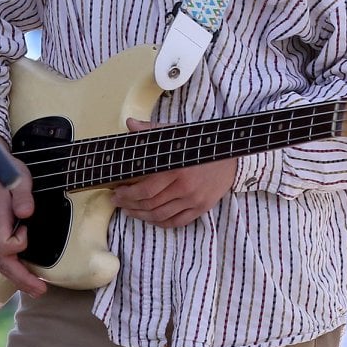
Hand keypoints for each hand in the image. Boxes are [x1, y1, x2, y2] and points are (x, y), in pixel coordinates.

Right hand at [0, 145, 45, 295]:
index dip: (19, 244)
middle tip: (40, 290)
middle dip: (22, 280)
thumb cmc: (4, 172)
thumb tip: (26, 212)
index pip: (5, 245)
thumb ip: (22, 195)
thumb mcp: (17, 178)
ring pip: (3, 263)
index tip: (28, 231)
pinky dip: (16, 268)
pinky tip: (27, 273)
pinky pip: (5, 256)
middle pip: (4, 263)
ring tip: (36, 289)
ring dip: (19, 278)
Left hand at [111, 117, 237, 226]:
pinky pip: (176, 221)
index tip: (116, 191)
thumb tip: (130, 124)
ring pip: (160, 215)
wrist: (230, 157)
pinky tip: (149, 218)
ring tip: (129, 210)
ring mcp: (194, 200)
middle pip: (150, 204)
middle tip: (118, 201)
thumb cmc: (200, 144)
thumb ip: (151, 131)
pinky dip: (160, 222)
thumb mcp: (176, 134)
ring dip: (141, 215)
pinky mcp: (201, 208)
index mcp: (176, 168)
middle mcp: (185, 187)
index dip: (127, 194)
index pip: (145, 189)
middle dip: (129, 204)